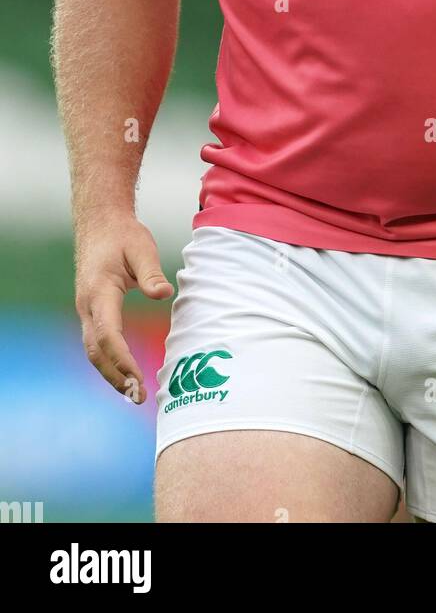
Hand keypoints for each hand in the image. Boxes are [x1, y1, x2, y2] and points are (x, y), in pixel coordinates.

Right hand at [74, 213, 173, 403]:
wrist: (100, 224)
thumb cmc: (123, 235)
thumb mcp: (142, 247)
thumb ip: (151, 272)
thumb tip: (163, 294)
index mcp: (99, 292)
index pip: (107, 335)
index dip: (122, 361)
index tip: (139, 379)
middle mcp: (87, 306)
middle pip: (96, 351)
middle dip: (115, 377)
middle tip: (138, 397)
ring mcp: (87, 310)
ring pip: (93, 351)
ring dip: (111, 374)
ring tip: (134, 394)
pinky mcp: (92, 311)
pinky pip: (97, 343)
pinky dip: (109, 362)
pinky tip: (126, 374)